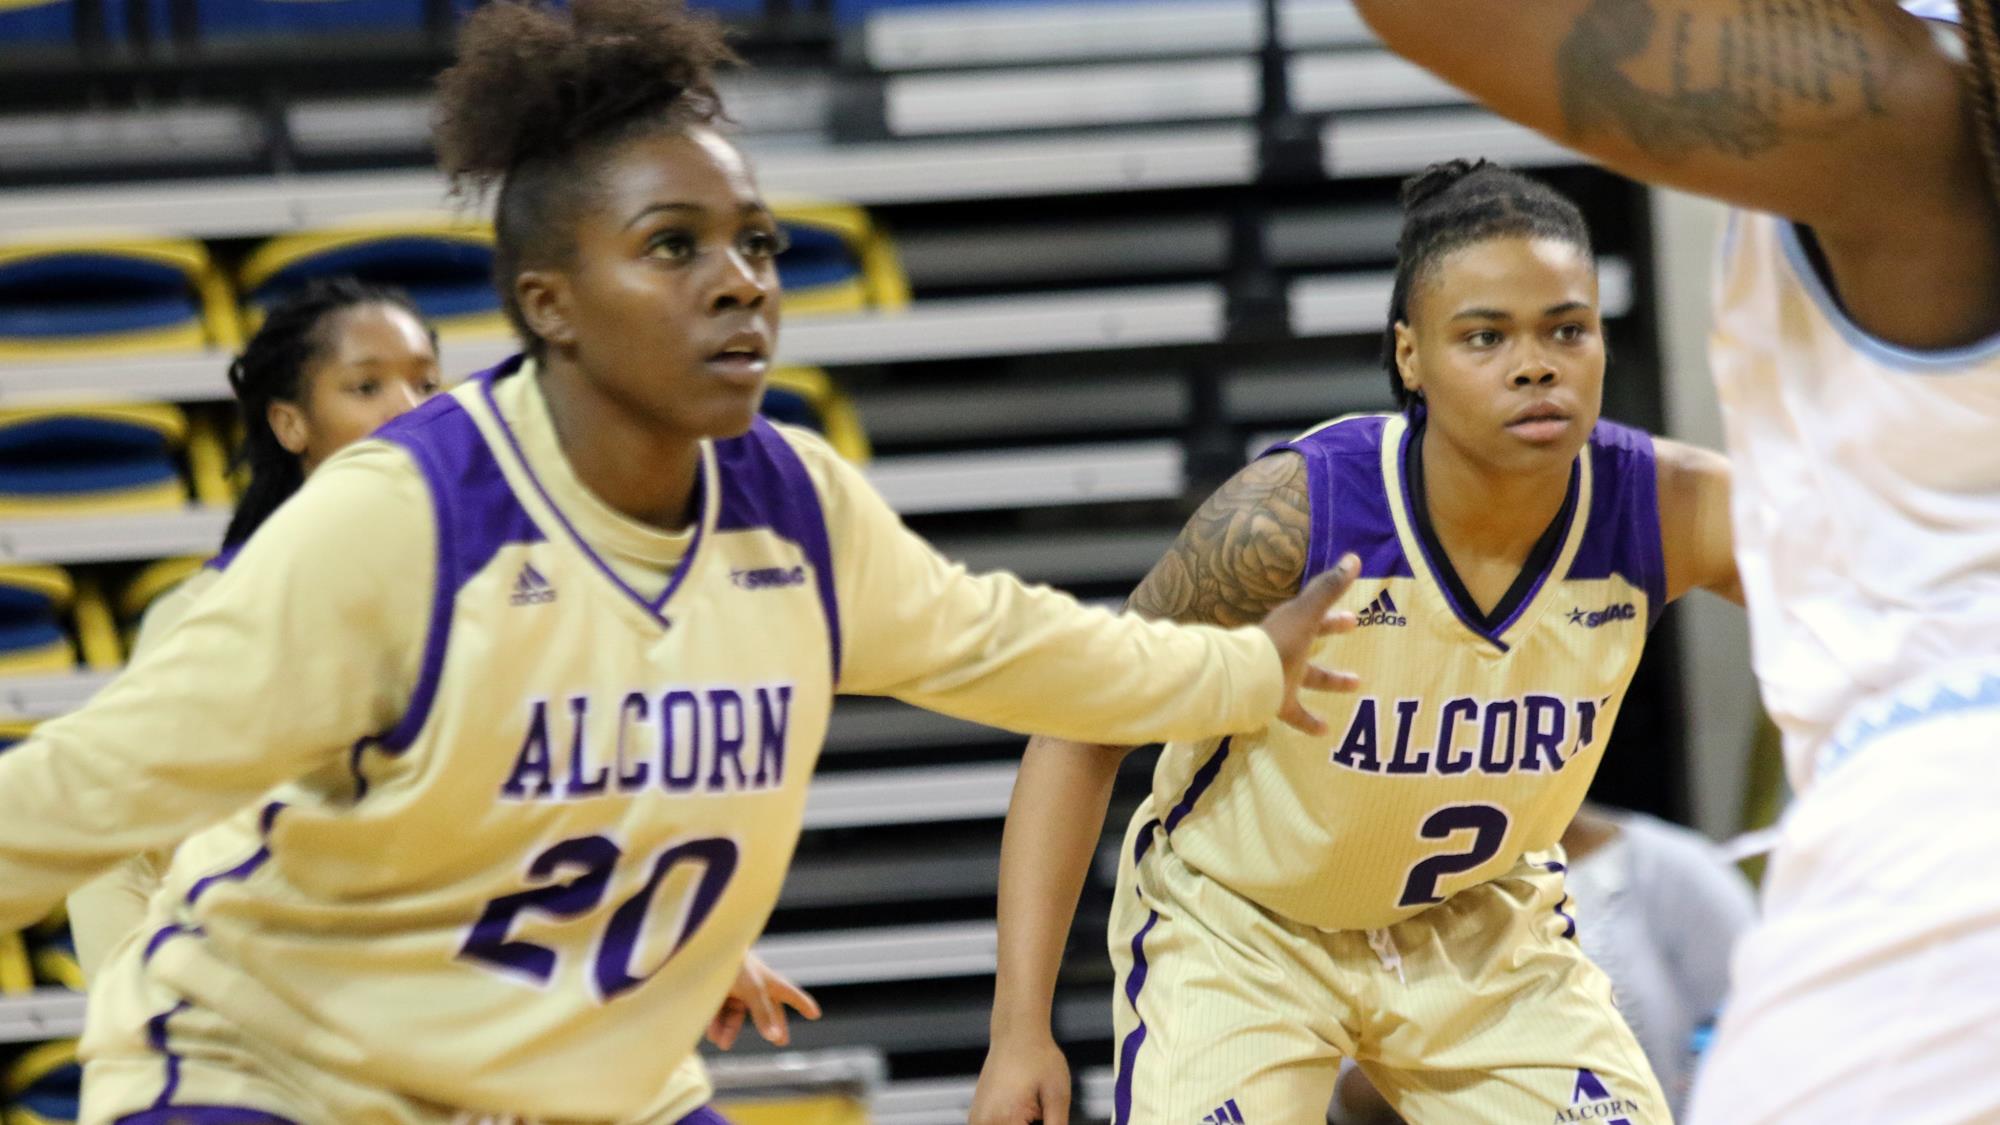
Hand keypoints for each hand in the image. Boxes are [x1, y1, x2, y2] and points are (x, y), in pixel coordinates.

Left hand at [706, 952, 821, 1049]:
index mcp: (767, 980)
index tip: (815, 1014)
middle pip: (765, 1011)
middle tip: (781, 1041)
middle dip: (770, 1026)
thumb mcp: (752, 989)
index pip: (789, 994)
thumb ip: (763, 1014)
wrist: (703, 951)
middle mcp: (753, 985)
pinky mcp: (716, 992)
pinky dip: (717, 1025)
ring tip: (723, 1043)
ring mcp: (734, 989)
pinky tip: (714, 1036)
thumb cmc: (734, 964)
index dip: (802, 1004)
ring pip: (736, 1015)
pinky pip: (720, 1013)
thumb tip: (774, 1036)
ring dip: (730, 1030)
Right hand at [970, 1032, 1071, 1124]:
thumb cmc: (1039, 1058)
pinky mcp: (976, 1119)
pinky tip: (1024, 1115)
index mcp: (1005, 1120)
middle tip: (1042, 1111)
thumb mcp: (1057, 1096)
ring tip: (1034, 1111)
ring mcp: (976, 1122)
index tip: (1048, 1118)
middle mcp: (984, 1124)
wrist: (1016, 1033)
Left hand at [1256, 552, 1363, 734]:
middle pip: (1311, 642)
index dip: (1333, 617)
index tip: (1353, 619)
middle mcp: (1284, 649)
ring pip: (1308, 678)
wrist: (1245, 678)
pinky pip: (1295, 712)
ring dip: (1330, 681)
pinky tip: (1325, 730)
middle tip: (1355, 631)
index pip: (1315, 616)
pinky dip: (1309, 721)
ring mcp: (1279, 676)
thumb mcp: (1306, 614)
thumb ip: (1328, 589)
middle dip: (1332, 637)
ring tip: (1355, 687)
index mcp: (1290, 627)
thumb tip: (1353, 558)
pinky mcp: (1275, 702)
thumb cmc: (1277, 643)